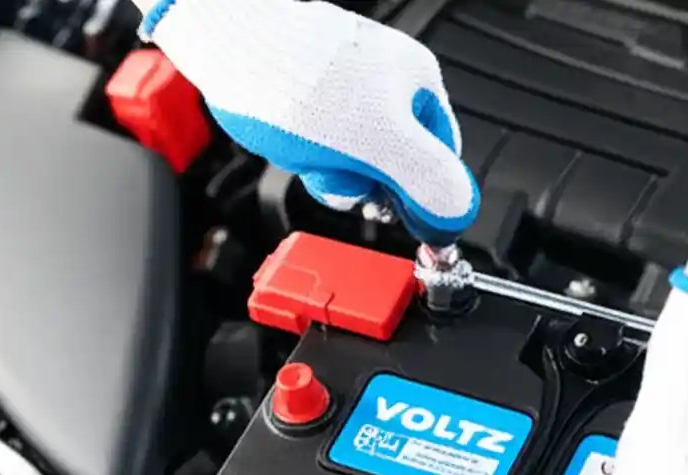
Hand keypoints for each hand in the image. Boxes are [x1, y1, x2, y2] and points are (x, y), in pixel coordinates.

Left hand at [140, 0, 478, 243]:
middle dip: (367, 179)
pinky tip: (291, 142)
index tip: (405, 220)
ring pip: (354, 152)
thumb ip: (427, 179)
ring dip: (333, 168)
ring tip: (311, 156)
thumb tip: (460, 211)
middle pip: (396, 158)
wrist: (227, 42)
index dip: (423, 194)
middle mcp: (385, 74)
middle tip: (346, 180)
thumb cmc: (298, 82)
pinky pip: (319, 136)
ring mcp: (343, 79)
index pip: (440, 156)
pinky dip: (306, 149)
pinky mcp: (307, 86)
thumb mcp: (381, 144)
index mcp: (417, 80)